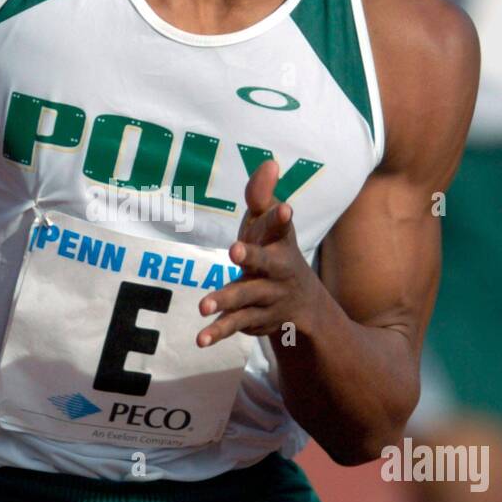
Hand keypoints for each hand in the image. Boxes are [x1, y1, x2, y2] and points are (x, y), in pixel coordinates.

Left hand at [196, 158, 315, 347]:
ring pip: (247, 297)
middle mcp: (279, 270)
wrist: (301, 302)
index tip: (284, 208)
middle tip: (234, 251)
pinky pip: (236, 325)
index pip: (281, 226)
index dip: (279, 217)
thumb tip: (269, 162)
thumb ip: (262, 196)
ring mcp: (268, 297)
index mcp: (281, 241)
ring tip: (204, 305)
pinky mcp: (255, 319)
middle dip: (253, 257)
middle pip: (267, 263)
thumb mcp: (269, 224)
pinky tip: (200, 339)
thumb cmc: (274, 250)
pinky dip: (218, 332)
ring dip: (226, 299)